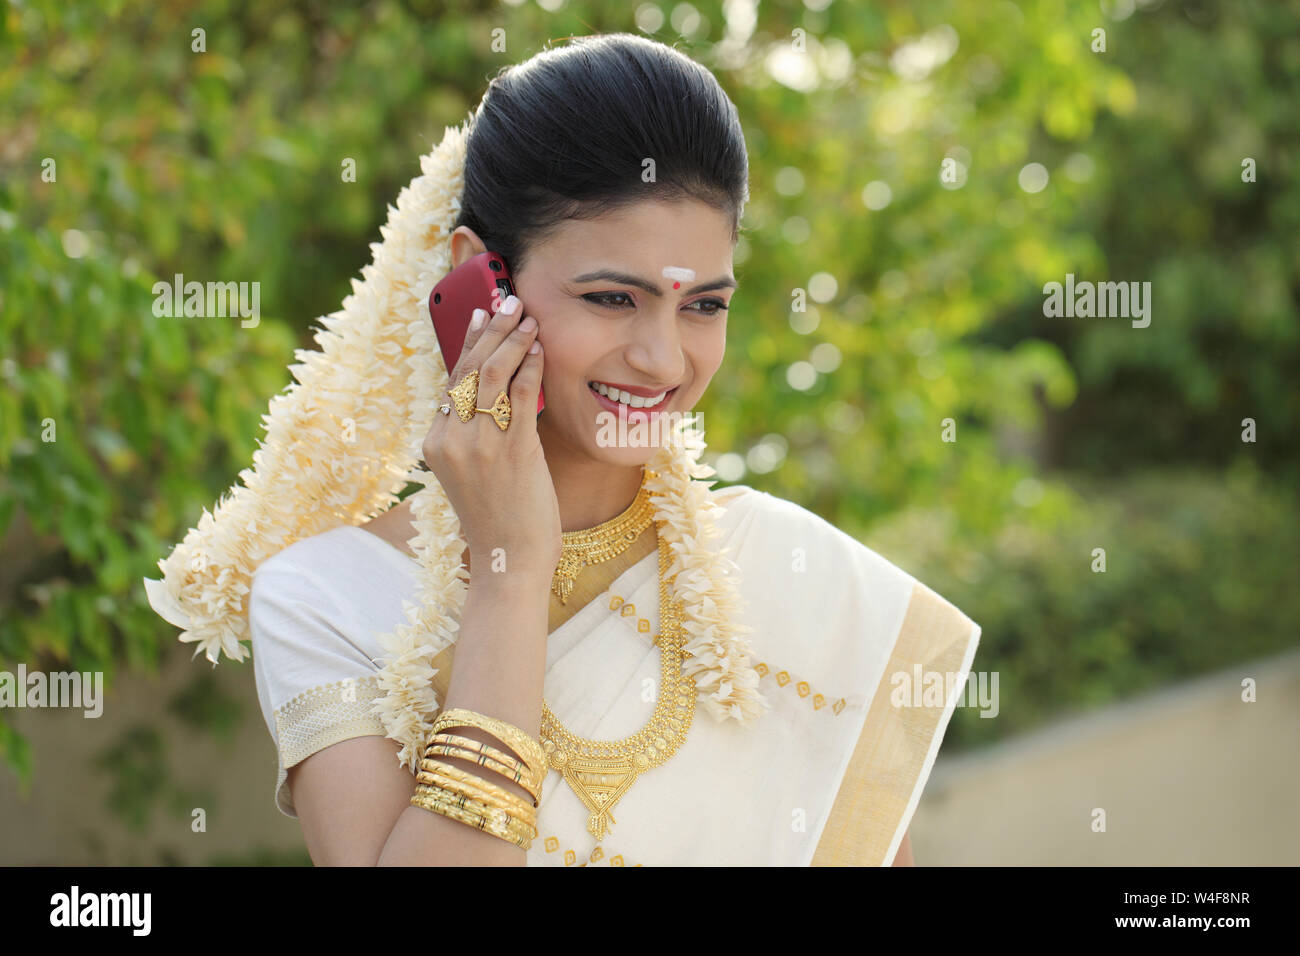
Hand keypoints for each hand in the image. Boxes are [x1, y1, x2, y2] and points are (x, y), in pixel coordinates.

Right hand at [423, 294, 560, 578]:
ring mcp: (480, 445)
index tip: (480, 316)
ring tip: (527, 315)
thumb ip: (474, 437)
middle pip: (468, 370)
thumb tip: (494, 395)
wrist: (509, 561)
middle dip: (490, 329)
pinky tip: (541, 349)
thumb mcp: (472, 474)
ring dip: (513, 339)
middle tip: (508, 300)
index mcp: (435, 444)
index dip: (468, 344)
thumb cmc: (499, 520)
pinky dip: (532, 366)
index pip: (451, 381)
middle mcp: (451, 440)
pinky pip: (522, 395)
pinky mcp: (514, 450)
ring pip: (493, 375)